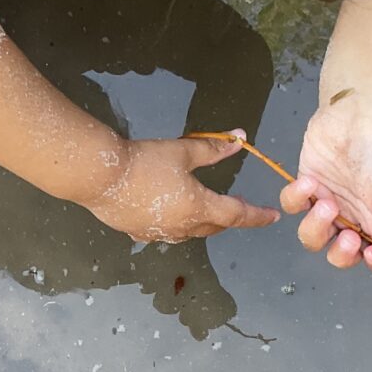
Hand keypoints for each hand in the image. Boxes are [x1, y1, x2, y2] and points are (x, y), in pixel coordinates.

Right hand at [87, 134, 279, 242]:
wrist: (99, 176)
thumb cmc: (144, 161)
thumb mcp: (183, 150)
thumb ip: (213, 148)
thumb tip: (239, 138)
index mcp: (199, 208)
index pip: (237, 215)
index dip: (257, 215)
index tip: (273, 216)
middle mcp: (182, 227)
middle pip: (214, 227)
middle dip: (228, 217)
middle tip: (237, 205)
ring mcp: (158, 233)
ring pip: (189, 232)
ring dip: (202, 222)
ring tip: (205, 209)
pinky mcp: (137, 232)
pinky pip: (164, 232)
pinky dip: (175, 223)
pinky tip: (168, 212)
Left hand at [280, 91, 371, 277]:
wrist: (363, 105)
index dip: (369, 262)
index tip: (368, 252)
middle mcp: (356, 214)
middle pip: (339, 253)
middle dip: (339, 252)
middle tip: (345, 235)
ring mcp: (330, 199)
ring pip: (312, 234)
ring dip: (316, 227)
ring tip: (327, 203)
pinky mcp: (308, 182)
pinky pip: (294, 204)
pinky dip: (297, 198)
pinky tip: (310, 181)